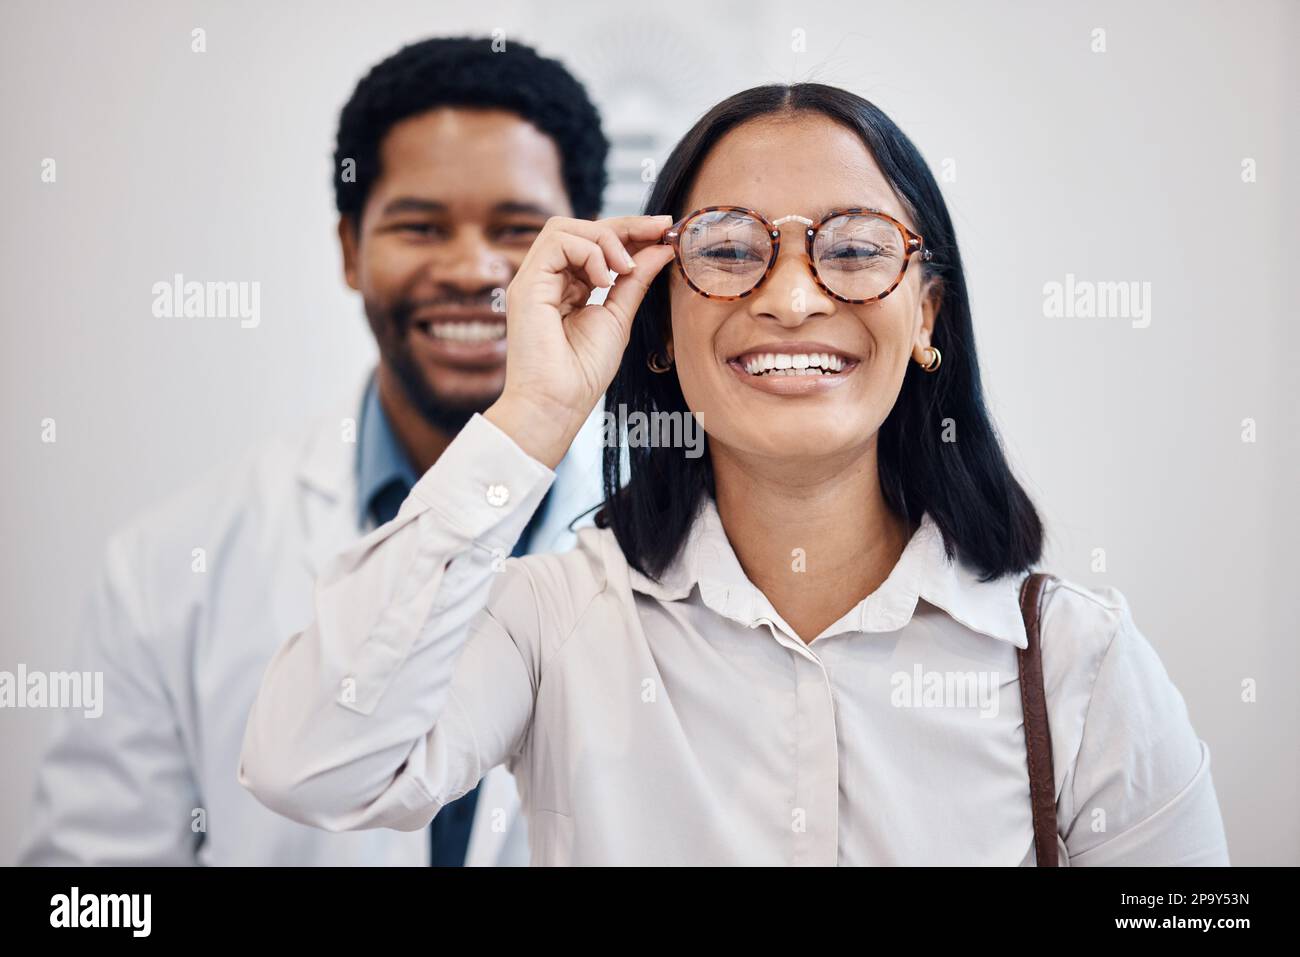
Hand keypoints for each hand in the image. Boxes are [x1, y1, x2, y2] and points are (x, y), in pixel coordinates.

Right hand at [485, 214, 675, 467]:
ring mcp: (533, 279)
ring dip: (606, 240)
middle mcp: (546, 279)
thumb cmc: (583, 373)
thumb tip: (660, 247)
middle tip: (660, 230)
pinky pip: (558, 242)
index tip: (665, 229)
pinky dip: (590, 253)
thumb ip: (635, 281)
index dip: (630, 231)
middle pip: (580, 227)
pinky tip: (606, 281)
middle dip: (624, 225)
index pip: (595, 243)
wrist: (558, 404)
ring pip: (566, 228)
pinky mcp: (526, 285)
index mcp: (567, 287)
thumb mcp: (619, 318)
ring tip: (625, 270)